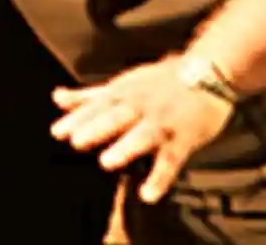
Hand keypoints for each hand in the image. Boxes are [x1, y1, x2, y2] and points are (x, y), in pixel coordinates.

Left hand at [49, 56, 233, 203]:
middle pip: (117, 117)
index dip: (77, 119)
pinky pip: (172, 159)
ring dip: (126, 147)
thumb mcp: (122, 85)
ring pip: (144, 135)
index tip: (57, 132)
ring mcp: (163, 122)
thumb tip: (56, 98)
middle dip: (96, 128)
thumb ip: (89, 96)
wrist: (210, 71)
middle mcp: (141, 107)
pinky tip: (148, 194)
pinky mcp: (184, 138)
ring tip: (107, 162)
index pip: (97, 106)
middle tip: (76, 141)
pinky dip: (160, 177)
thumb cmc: (161, 82)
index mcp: (123, 94)